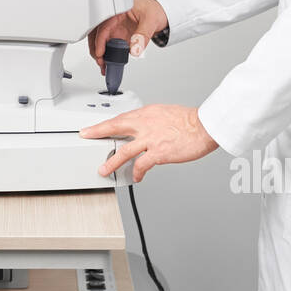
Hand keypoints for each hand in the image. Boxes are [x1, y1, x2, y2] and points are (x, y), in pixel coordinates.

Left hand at [79, 104, 218, 181]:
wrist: (204, 126)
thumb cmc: (189, 121)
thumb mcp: (165, 113)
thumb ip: (151, 121)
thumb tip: (143, 129)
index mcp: (147, 113)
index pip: (121, 118)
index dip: (106, 123)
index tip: (96, 127)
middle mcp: (146, 124)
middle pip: (115, 127)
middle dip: (98, 132)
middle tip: (86, 136)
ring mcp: (151, 139)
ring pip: (124, 150)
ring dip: (112, 161)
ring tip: (104, 169)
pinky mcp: (159, 152)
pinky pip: (142, 164)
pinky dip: (137, 172)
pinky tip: (136, 177)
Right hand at [88, 0, 168, 73]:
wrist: (157, 12)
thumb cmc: (151, 9)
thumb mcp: (150, 20)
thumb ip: (142, 34)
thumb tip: (135, 49)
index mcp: (117, 13)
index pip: (103, 27)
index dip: (99, 40)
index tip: (100, 53)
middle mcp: (113, 22)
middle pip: (96, 35)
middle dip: (95, 50)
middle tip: (101, 62)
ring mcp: (115, 31)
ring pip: (101, 43)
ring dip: (100, 56)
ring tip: (104, 67)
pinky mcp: (118, 39)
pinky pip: (109, 48)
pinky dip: (107, 57)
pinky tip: (108, 65)